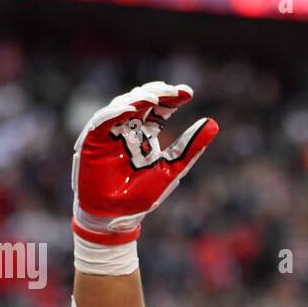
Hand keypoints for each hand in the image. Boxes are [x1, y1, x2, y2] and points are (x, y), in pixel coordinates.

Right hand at [71, 82, 217, 243]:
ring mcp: (110, 132)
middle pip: (142, 101)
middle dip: (159, 92)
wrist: (116, 216)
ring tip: (157, 97)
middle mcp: (127, 129)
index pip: (159, 109)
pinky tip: (131, 108)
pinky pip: (103, 119)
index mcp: (145, 135)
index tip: (189, 92)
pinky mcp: (93, 139)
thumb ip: (190, 147)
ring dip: (139, 98)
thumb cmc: (140, 196)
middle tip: (176, 91)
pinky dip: (116, 111)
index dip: (172, 98)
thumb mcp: (171, 168)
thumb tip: (214, 123)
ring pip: (122, 104)